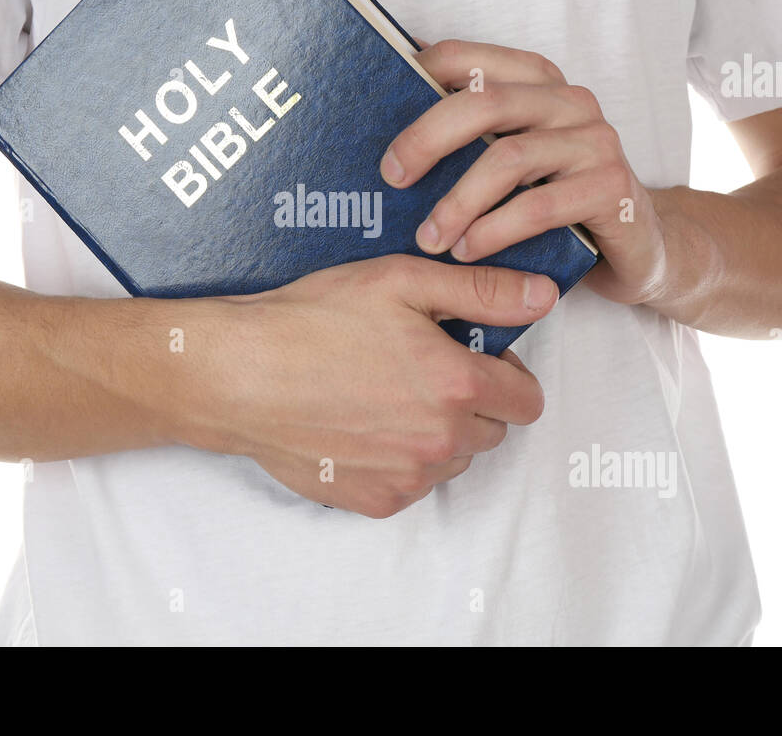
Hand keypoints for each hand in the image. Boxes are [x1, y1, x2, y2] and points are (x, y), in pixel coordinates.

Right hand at [191, 255, 555, 517]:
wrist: (239, 376)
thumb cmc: (311, 320)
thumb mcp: (399, 281)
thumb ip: (480, 291)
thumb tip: (543, 296)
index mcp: (456, 383)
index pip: (528, 399)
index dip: (506, 373)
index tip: (472, 356)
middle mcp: (441, 439)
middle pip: (493, 431)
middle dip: (472, 402)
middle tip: (419, 369)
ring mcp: (409, 477)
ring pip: (454, 460)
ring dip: (438, 433)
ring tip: (385, 395)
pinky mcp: (376, 501)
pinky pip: (414, 484)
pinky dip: (401, 460)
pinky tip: (362, 424)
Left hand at [380, 39, 669, 305]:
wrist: (641, 247)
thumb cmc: (557, 203)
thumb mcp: (510, 165)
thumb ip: (466, 142)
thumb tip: (383, 136)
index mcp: (536, 81)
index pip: (465, 58)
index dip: (416, 78)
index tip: (373, 116)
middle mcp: (570, 100)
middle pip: (483, 102)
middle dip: (427, 139)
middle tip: (391, 179)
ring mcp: (596, 142)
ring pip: (508, 159)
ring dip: (457, 202)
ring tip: (429, 237)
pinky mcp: (613, 188)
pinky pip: (539, 208)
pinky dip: (494, 232)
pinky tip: (468, 252)